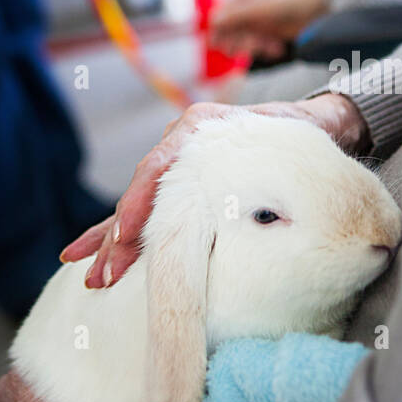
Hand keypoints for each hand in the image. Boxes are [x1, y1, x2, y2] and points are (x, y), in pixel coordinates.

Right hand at [59, 95, 370, 288]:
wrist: (313, 122)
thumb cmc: (300, 136)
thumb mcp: (286, 146)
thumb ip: (267, 169)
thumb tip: (267, 216)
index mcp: (199, 128)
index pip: (157, 169)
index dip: (138, 206)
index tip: (126, 240)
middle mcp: (180, 142)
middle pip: (140, 192)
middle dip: (118, 237)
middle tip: (104, 275)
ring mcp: (177, 164)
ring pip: (136, 206)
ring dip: (112, 243)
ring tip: (91, 278)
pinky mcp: (180, 185)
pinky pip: (143, 211)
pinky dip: (118, 235)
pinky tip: (88, 256)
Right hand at [209, 0, 327, 60]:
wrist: (319, 6)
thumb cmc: (287, 1)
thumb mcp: (256, 7)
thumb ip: (232, 16)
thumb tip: (210, 24)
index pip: (220, 16)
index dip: (218, 32)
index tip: (221, 47)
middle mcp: (249, 5)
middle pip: (232, 30)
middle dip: (239, 41)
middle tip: (248, 49)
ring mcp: (261, 19)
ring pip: (246, 39)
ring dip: (254, 46)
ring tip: (269, 47)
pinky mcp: (272, 31)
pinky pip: (260, 44)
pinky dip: (265, 48)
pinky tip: (276, 47)